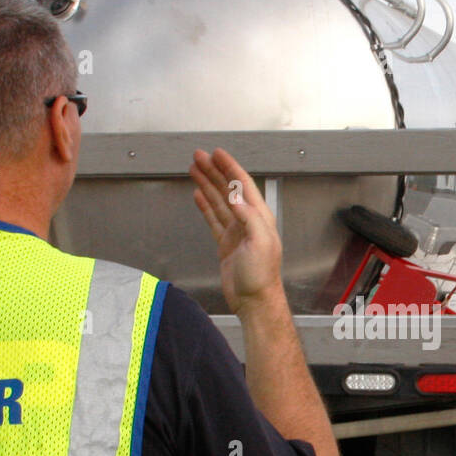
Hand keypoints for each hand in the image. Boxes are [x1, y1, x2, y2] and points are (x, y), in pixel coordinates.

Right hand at [189, 148, 283, 314]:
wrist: (254, 300)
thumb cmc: (261, 276)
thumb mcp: (260, 242)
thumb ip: (249, 217)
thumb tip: (236, 196)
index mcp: (259, 217)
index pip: (243, 185)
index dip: (230, 167)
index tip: (217, 154)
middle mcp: (248, 221)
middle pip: (228, 189)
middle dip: (214, 171)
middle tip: (198, 156)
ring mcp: (236, 232)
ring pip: (219, 201)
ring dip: (207, 184)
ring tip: (194, 169)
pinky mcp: (226, 243)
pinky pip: (213, 219)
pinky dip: (205, 206)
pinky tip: (198, 195)